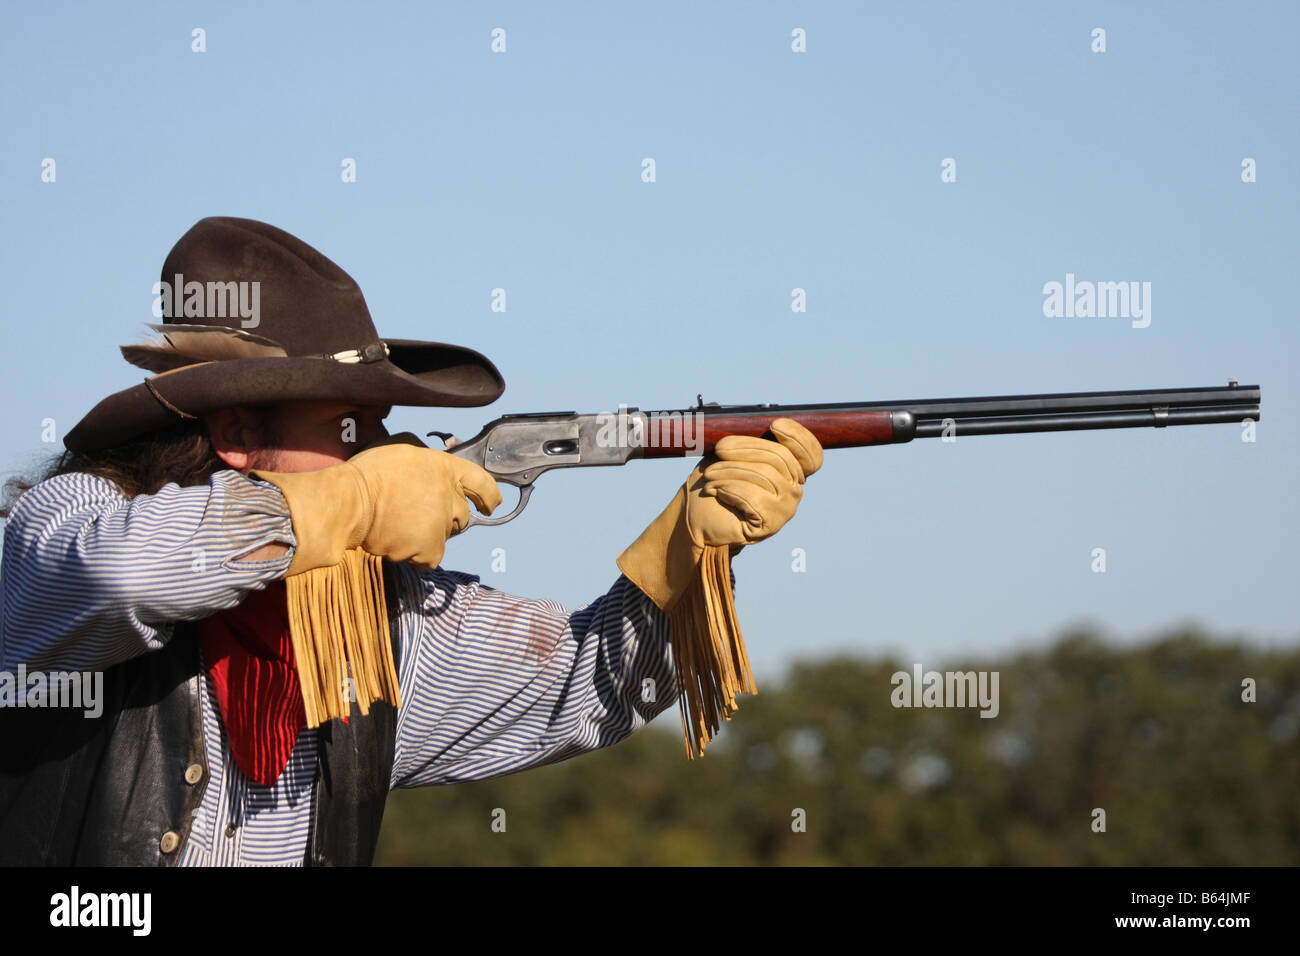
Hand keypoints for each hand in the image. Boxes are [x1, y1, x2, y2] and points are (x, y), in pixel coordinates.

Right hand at [252, 432, 500, 572]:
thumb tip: (432, 470)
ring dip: (427, 535)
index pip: (482, 481)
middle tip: (416, 516)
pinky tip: (397, 542)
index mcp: (444, 467)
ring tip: (397, 525)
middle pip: (462, 514)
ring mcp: (442, 522)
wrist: (349, 502)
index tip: (490, 504)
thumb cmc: (366, 475)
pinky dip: (417, 555)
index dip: (489, 494)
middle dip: (445, 518)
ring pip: (444, 536)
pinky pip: (431, 557)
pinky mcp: (431, 547)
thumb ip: (425, 463)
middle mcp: (449, 494)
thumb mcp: (401, 452)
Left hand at [686, 418, 822, 547]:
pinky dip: (729, 489)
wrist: (695, 518)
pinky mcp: (771, 524)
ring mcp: (786, 508)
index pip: (811, 454)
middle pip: (781, 458)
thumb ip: (752, 440)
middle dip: (745, 449)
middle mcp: (794, 489)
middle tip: (719, 449)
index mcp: (790, 469)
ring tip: (710, 474)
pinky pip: (754, 498)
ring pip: (765, 475)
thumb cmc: (714, 482)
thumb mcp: (731, 453)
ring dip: (731, 471)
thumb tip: (766, 422)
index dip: (798, 437)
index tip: (774, 425)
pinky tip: (714, 491)